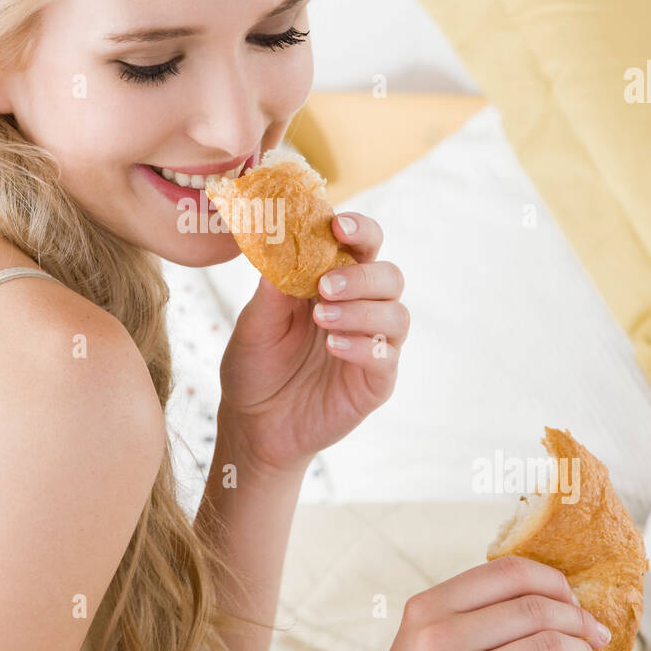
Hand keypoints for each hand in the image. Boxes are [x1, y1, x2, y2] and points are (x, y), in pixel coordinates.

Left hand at [217, 212, 409, 474]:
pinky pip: (387, 356)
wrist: (253, 425)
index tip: (338, 225)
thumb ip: (271, 290)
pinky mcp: (376, 381)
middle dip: (361, 274)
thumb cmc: (254, 367)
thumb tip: (281, 247)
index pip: (361, 245)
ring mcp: (372, 344)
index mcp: (332, 283)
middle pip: (389, 275)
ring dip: (362, 309)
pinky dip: (363, 345)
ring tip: (322, 318)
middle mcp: (359, 308)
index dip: (359, 230)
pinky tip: (334, 346)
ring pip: (397, 313)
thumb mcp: (254, 324)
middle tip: (324, 284)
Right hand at [335, 555, 608, 650]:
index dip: (553, 581)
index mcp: (428, 608)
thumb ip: (466, 624)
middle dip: (579, 620)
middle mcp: (442, 636)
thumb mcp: (418, 646)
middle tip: (595, 636)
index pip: (507, 571)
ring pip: (548, 646)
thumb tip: (545, 612)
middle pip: (536, 607)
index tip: (571, 600)